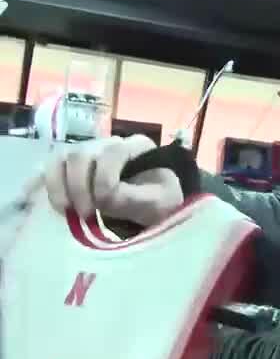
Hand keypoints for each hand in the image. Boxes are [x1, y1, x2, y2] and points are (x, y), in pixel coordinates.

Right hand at [30, 135, 183, 226]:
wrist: (152, 207)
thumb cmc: (160, 202)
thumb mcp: (160, 202)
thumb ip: (137, 197)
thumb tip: (105, 196)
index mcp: (137, 146)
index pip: (113, 151)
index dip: (104, 177)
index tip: (105, 203)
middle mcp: (108, 144)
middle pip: (80, 153)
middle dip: (79, 186)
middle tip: (86, 214)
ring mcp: (87, 153)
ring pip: (59, 158)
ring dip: (58, 186)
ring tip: (66, 211)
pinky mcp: (70, 167)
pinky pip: (48, 168)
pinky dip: (42, 184)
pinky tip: (41, 201)